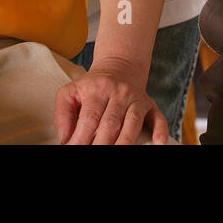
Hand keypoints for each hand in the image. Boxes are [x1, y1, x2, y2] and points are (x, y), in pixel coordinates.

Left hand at [53, 59, 168, 144]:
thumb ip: (62, 113)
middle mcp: (119, 93)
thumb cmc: (93, 86)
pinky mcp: (150, 105)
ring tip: (115, 154)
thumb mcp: (72, 91)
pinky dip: (160, 130)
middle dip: (101, 145)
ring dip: (124, 143)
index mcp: (97, 89)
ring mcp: (136, 99)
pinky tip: (157, 142)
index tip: (74, 149)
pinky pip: (158, 117)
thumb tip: (64, 138)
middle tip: (93, 155)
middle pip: (111, 123)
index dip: (81, 138)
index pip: (89, 117)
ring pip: (132, 124)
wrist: (120, 66)